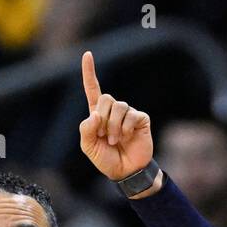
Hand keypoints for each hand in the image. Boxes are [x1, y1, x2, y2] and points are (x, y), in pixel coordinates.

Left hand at [78, 51, 154, 184]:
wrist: (126, 172)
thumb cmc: (106, 159)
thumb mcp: (89, 147)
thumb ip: (86, 130)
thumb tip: (94, 113)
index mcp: (98, 114)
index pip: (93, 89)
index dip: (89, 72)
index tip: (87, 54)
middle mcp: (113, 110)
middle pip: (105, 98)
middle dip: (102, 119)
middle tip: (104, 137)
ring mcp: (128, 113)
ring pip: (118, 107)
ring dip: (113, 127)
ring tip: (114, 141)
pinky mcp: (141, 119)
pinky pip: (131, 116)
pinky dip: (125, 129)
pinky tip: (126, 138)